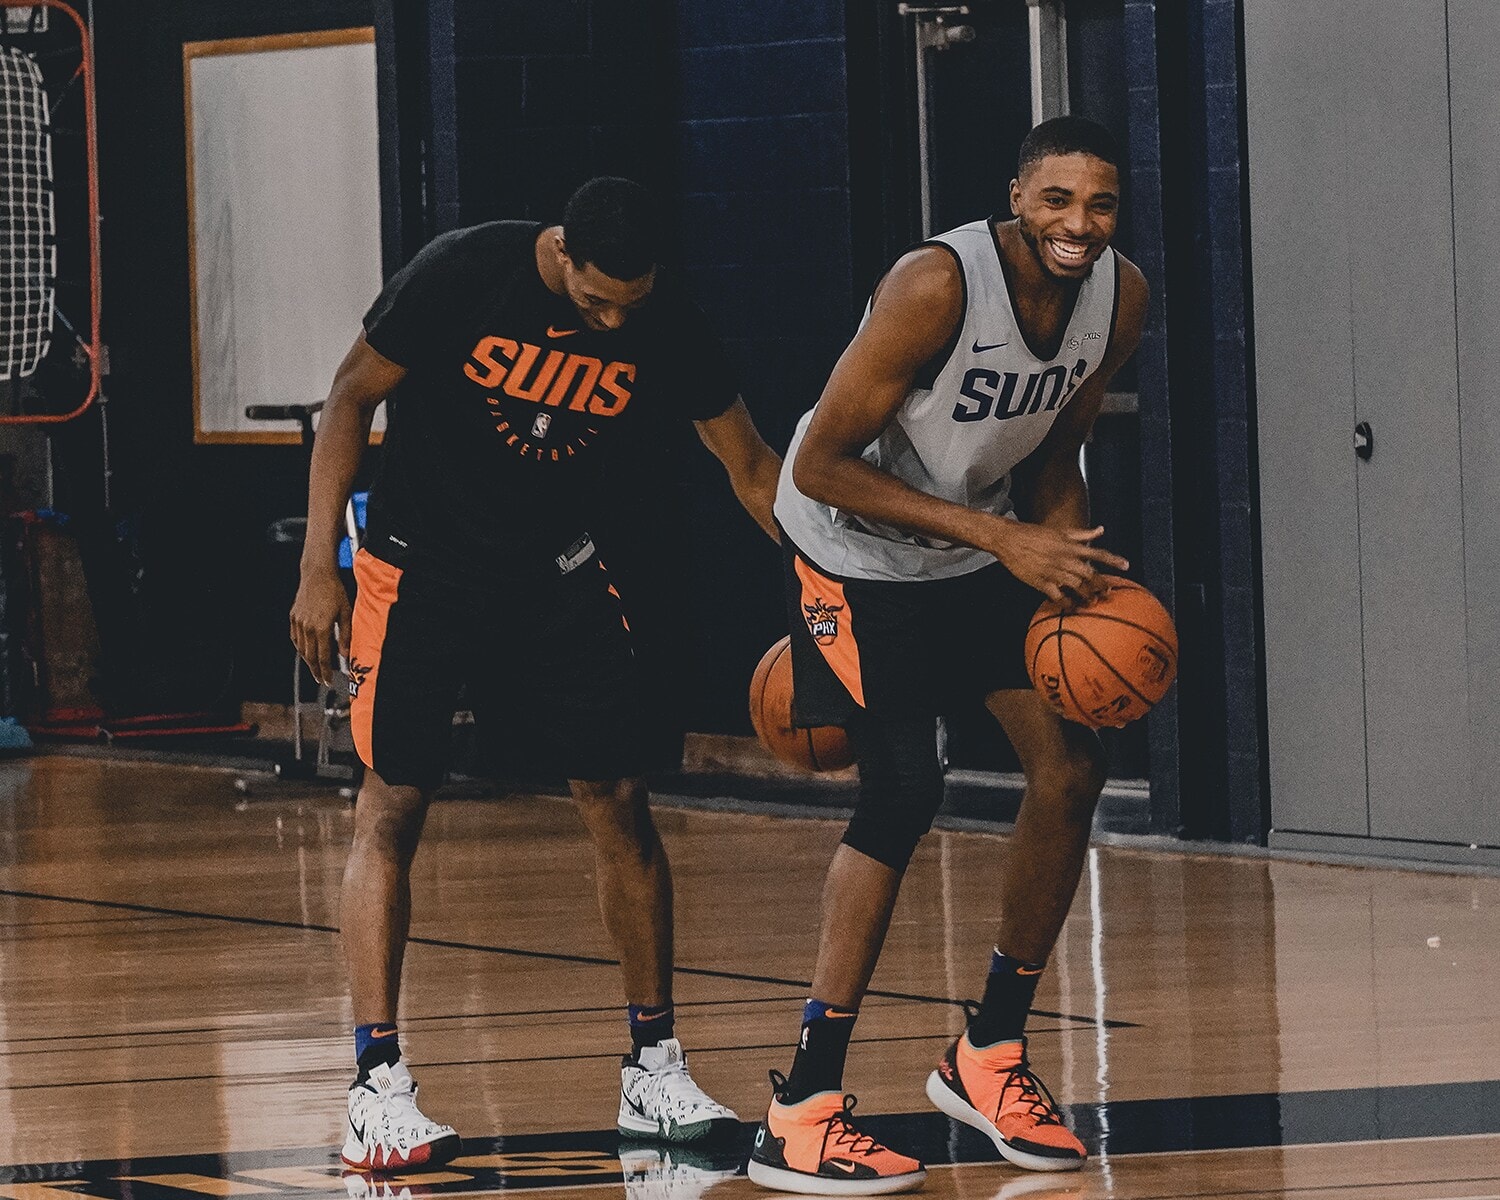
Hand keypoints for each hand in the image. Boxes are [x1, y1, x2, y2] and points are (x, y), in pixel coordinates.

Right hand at [290, 564, 351, 687]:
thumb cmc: (335, 591)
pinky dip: (301, 647)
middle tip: (320, 680)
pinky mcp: (293, 617)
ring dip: (308, 661)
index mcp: (322, 628)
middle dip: (316, 670)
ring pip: (301, 649)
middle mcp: (307, 628)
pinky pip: (295, 638)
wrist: (317, 574)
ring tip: (315, 668)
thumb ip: (346, 636)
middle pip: (310, 656)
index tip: (327, 681)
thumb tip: (345, 655)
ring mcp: (298, 622)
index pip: (323, 657)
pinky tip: (306, 651)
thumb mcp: (346, 613)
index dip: (325, 672)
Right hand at [987, 522, 1128, 604]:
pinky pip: (1058, 596)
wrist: (1009, 540)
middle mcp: (1064, 559)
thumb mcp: (1060, 531)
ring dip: (1087, 596)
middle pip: (1090, 575)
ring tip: (1091, 602)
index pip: (1097, 553)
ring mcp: (1053, 571)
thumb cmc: (1035, 534)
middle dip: (1101, 585)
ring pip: (1077, 587)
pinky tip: (1070, 607)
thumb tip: (1101, 530)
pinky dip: (1066, 603)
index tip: (1126, 566)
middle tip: (1106, 593)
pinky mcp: (1041, 582)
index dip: (1113, 560)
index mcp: (1070, 546)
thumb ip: (1082, 533)